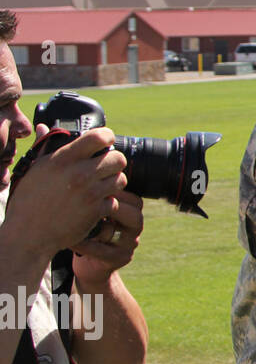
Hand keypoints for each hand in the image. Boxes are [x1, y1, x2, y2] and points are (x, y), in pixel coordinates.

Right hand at [5, 126, 127, 258]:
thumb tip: (44, 127)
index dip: (108, 136)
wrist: (29, 236)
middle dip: (114, 162)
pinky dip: (108, 203)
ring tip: (100, 186)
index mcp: (63, 159)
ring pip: (121, 179)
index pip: (100, 136)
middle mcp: (79, 174)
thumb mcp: (33, 170)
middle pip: (118, 158)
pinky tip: (95, 204)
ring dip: (113, 182)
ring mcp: (90, 193)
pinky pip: (115, 200)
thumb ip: (44, 147)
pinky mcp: (97, 210)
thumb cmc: (28, 202)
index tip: (106, 141)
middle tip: (105, 168)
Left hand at [72, 190, 143, 284]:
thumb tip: (85, 176)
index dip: (117, 194)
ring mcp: (128, 247)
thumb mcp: (97, 214)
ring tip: (74, 219)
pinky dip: (84, 244)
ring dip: (94, 224)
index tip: (94, 187)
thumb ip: (98, 199)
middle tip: (91, 203)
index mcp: (133, 215)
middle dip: (112, 208)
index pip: (135, 201)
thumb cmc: (90, 233)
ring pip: (117, 232)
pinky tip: (70, 239)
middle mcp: (135, 231)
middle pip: (135, 216)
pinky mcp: (117, 261)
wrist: (90, 265)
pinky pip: (101, 250)